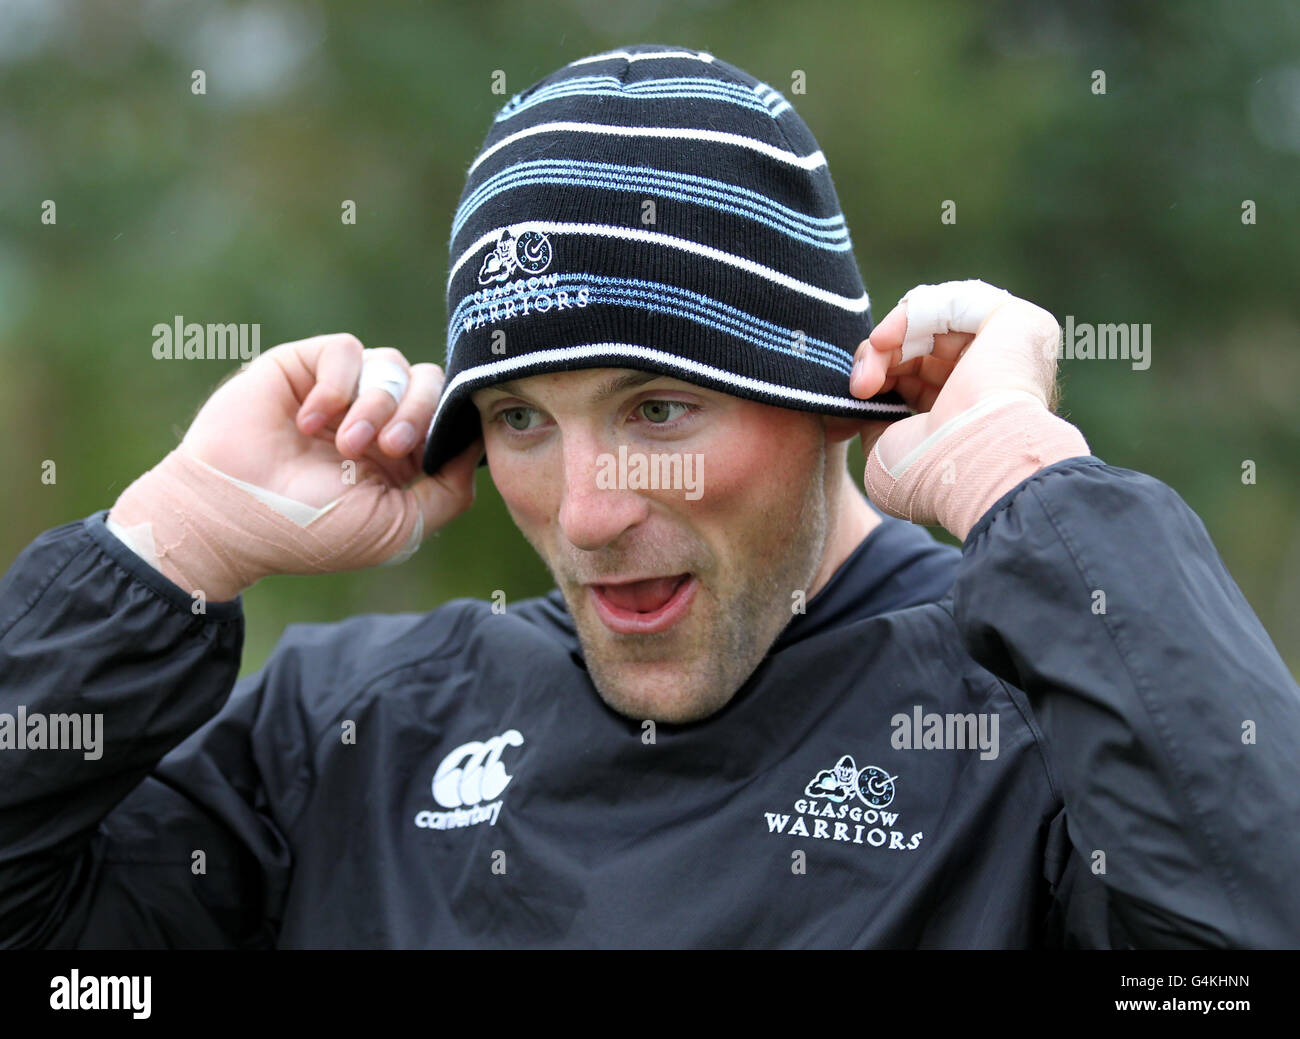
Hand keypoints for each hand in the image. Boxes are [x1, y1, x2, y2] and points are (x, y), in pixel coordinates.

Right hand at [110, 334, 481, 597]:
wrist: (232, 518)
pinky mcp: (305, 366)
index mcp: (400, 456)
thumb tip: (475, 448)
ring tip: (345, 444)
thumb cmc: (311, 532)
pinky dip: (339, 385)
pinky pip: (348, 349)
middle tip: (388, 447)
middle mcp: (375, 418)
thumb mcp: (397, 528)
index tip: (422, 457)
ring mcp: (341, 390)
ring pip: (394, 365)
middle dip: (417, 414)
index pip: (447, 415)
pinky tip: (311, 422)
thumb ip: (449, 493)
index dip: (445, 428)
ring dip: (377, 405)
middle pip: (430, 383)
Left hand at [851, 281, 1059, 468]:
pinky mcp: (1016, 321)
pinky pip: (951, 301)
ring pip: (932, 322)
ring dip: (890, 340)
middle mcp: (993, 379)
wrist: (974, 464)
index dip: (882, 376)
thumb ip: (877, 420)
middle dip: (881, 358)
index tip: (857, 394)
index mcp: (971, 413)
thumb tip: (866, 398)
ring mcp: (1008, 349)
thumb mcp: (888, 451)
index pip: (919, 375)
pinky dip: (910, 315)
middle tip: (859, 384)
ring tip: (871, 362)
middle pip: (922, 345)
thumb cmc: (933, 473)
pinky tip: (886, 341)